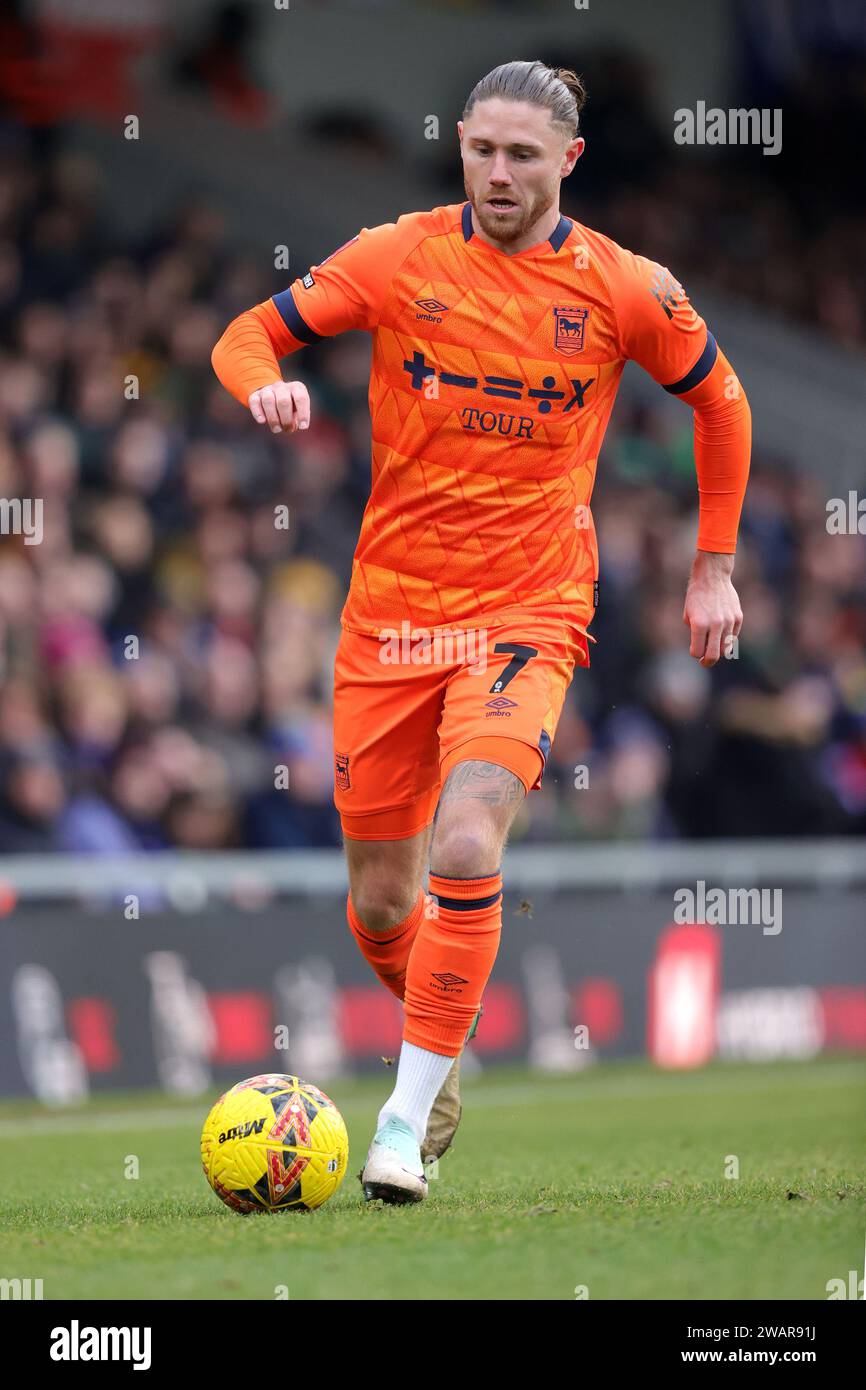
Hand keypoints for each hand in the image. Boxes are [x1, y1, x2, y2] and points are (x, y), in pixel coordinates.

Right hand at [248, 380, 310, 433]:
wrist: (273, 395)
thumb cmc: (291, 407)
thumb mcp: (298, 411)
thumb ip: (299, 418)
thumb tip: (294, 425)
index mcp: (296, 388)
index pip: (301, 398)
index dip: (303, 414)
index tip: (303, 427)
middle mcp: (282, 386)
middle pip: (283, 401)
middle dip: (286, 419)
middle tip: (288, 430)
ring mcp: (267, 389)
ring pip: (268, 400)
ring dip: (273, 418)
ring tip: (277, 429)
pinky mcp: (255, 395)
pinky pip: (254, 401)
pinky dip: (258, 412)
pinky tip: (262, 421)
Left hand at [683, 551, 742, 666]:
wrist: (712, 576)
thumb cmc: (696, 595)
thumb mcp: (688, 615)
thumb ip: (694, 633)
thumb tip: (703, 647)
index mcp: (699, 625)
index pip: (697, 652)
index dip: (695, 653)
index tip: (694, 650)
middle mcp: (715, 625)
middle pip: (713, 655)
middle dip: (707, 662)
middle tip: (704, 662)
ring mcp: (729, 622)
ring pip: (725, 648)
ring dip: (718, 651)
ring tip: (713, 647)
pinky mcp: (738, 618)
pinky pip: (733, 637)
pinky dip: (727, 639)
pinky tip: (721, 633)